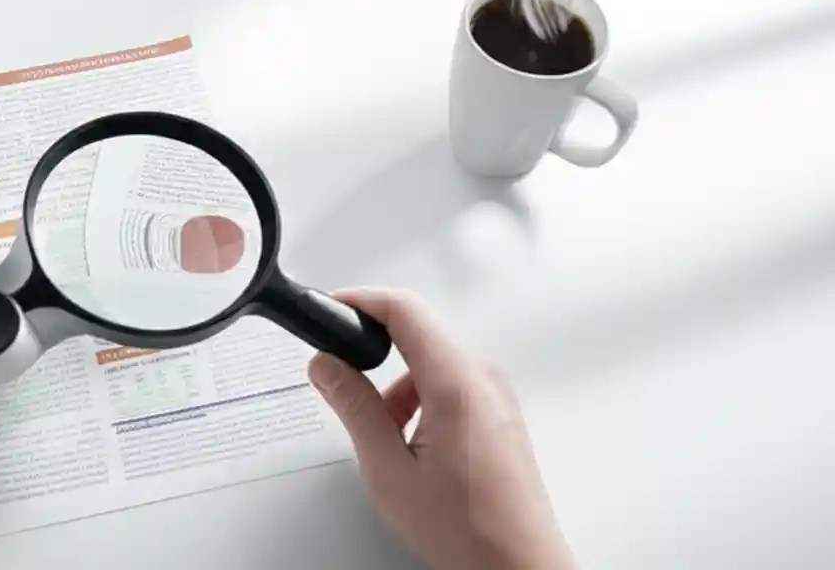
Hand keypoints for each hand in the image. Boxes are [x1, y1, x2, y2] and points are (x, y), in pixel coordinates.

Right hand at [308, 288, 574, 569]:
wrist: (518, 567)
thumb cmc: (467, 529)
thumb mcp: (388, 469)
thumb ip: (354, 407)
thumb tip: (327, 366)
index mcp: (457, 383)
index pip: (405, 310)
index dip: (362, 301)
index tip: (333, 309)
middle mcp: (484, 380)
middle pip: (415, 341)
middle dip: (375, 366)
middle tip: (347, 398)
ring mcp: (496, 397)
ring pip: (430, 369)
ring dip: (398, 395)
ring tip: (389, 447)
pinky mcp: (499, 415)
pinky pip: (450, 389)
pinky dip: (421, 408)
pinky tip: (414, 453)